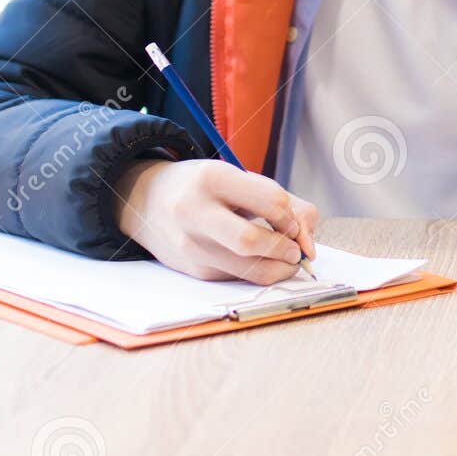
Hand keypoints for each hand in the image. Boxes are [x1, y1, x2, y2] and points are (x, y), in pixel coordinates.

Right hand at [113, 159, 318, 283]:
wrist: (147, 200)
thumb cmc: (207, 188)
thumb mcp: (242, 179)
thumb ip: (287, 203)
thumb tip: (309, 245)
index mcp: (213, 178)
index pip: (271, 201)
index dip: (291, 218)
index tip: (292, 223)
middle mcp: (196, 212)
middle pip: (253, 241)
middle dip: (286, 250)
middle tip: (295, 250)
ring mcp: (191, 245)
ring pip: (249, 269)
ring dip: (279, 269)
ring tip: (285, 259)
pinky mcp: (193, 270)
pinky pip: (238, 278)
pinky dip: (257, 272)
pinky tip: (257, 260)